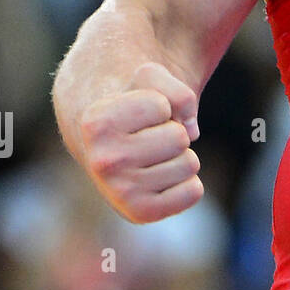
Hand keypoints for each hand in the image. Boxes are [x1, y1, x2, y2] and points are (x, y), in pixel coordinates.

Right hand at [78, 62, 202, 223]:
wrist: (106, 142)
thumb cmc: (132, 103)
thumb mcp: (149, 77)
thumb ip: (177, 90)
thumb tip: (192, 131)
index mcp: (97, 125)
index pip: (162, 105)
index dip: (159, 104)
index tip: (137, 112)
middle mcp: (103, 162)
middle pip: (180, 137)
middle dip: (172, 131)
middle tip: (147, 136)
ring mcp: (119, 192)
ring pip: (190, 163)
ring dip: (179, 155)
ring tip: (152, 156)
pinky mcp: (140, 213)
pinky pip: (193, 191)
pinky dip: (187, 181)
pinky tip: (160, 176)